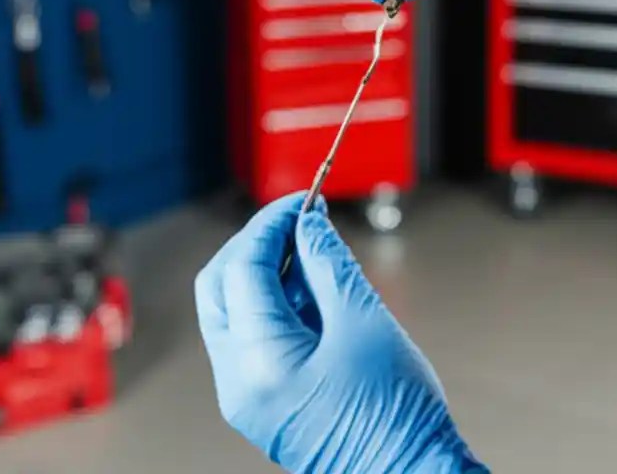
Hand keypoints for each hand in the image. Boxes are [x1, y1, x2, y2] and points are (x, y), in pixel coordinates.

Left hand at [195, 192, 486, 472]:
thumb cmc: (396, 416)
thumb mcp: (365, 321)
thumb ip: (328, 263)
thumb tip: (308, 224)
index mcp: (257, 361)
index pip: (243, 267)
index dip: (271, 223)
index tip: (303, 201)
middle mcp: (236, 382)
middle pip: (220, 286)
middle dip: (255, 246)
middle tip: (298, 221)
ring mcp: (243, 396)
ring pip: (231, 312)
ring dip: (265, 275)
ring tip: (314, 256)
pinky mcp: (260, 402)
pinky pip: (249, 340)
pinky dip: (273, 307)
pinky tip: (312, 292)